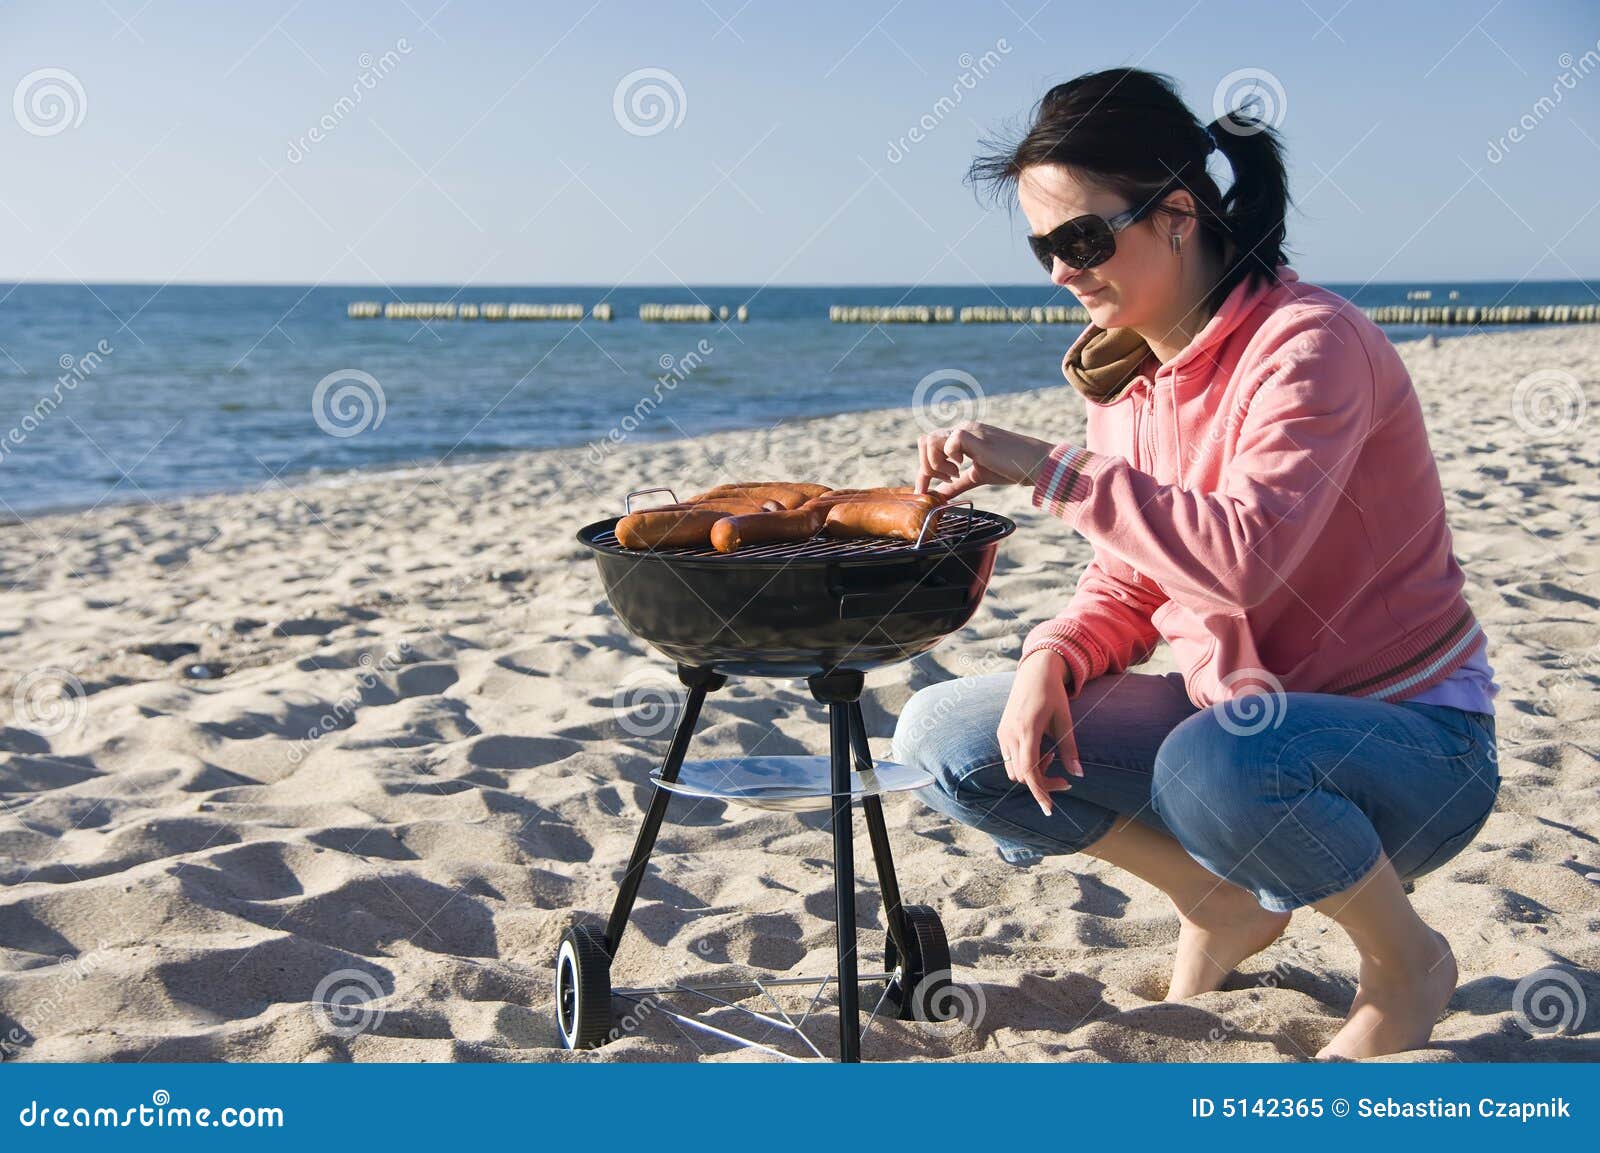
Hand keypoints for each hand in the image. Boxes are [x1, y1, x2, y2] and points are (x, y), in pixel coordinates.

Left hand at [916, 422, 1057, 498]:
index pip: (929, 446)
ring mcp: (967, 430)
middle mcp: (961, 429)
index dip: (922, 471)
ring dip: (936, 463)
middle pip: (924, 441)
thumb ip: (957, 484)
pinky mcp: (974, 436)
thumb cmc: (1009, 468)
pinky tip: (963, 466)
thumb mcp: (977, 476)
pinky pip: (948, 442)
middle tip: (946, 481)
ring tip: (955, 475)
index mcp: (961, 437)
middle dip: (927, 467)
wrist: (1033, 463)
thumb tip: (939, 495)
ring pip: (930, 440)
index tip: (923, 491)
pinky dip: (949, 458)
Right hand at [997, 651, 1083, 815]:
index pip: (1028, 771)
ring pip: (1014, 770)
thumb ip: (1070, 748)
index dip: (1039, 792)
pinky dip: (1026, 763)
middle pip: (1021, 776)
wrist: (1034, 671)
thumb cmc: (1052, 693)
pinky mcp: (1002, 732)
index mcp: (1027, 730)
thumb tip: (1079, 774)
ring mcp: (1003, 733)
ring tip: (1052, 756)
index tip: (1049, 808)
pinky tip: (1042, 749)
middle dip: (1042, 783)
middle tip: (1065, 778)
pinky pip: (1011, 759)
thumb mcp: (1065, 720)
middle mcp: (1010, 734)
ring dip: (1033, 772)